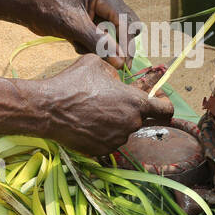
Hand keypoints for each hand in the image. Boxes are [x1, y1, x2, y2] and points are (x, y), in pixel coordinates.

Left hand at [24, 0, 141, 68]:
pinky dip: (92, 45)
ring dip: (103, 46)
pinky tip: (75, 43)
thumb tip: (121, 62)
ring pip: (114, 35)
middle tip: (116, 66)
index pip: (126, 21)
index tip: (125, 64)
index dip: (127, 44)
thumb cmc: (48, 10)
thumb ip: (99, 44)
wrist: (26, 7)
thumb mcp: (74, 27)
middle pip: (126, 27)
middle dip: (119, 46)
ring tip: (81, 46)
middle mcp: (106, 0)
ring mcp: (100, 10)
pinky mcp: (92, 21)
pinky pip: (102, 38)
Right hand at [39, 55, 174, 155]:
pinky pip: (109, 140)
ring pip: (124, 130)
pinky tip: (87, 122)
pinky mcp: (102, 150)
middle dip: (132, 110)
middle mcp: (131, 123)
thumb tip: (119, 71)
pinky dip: (103, 132)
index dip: (164, 103)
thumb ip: (115, 68)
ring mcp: (117, 139)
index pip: (166, 110)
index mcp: (135, 102)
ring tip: (95, 109)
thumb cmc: (73, 82)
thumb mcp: (97, 63)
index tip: (157, 99)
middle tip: (115, 101)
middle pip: (142, 119)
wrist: (49, 108)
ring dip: (116, 121)